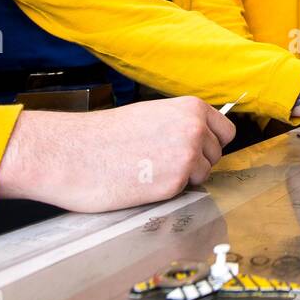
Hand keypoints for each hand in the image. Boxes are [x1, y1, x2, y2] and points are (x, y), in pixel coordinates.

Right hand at [0, 96, 235, 211]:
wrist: (73, 153)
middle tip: (161, 162)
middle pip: (216, 155)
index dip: (210, 142)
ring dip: (182, 177)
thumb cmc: (105, 135)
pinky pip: (184, 190)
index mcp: (190, 108)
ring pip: (203, 174)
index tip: (195, 148)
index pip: (226, 131)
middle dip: (195, 161)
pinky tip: (144, 181)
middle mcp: (195, 129)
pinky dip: (168, 190)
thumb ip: (180, 124)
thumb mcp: (151, 115)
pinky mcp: (175, 182)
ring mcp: (187, 156)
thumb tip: (203, 138)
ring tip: (150, 170)